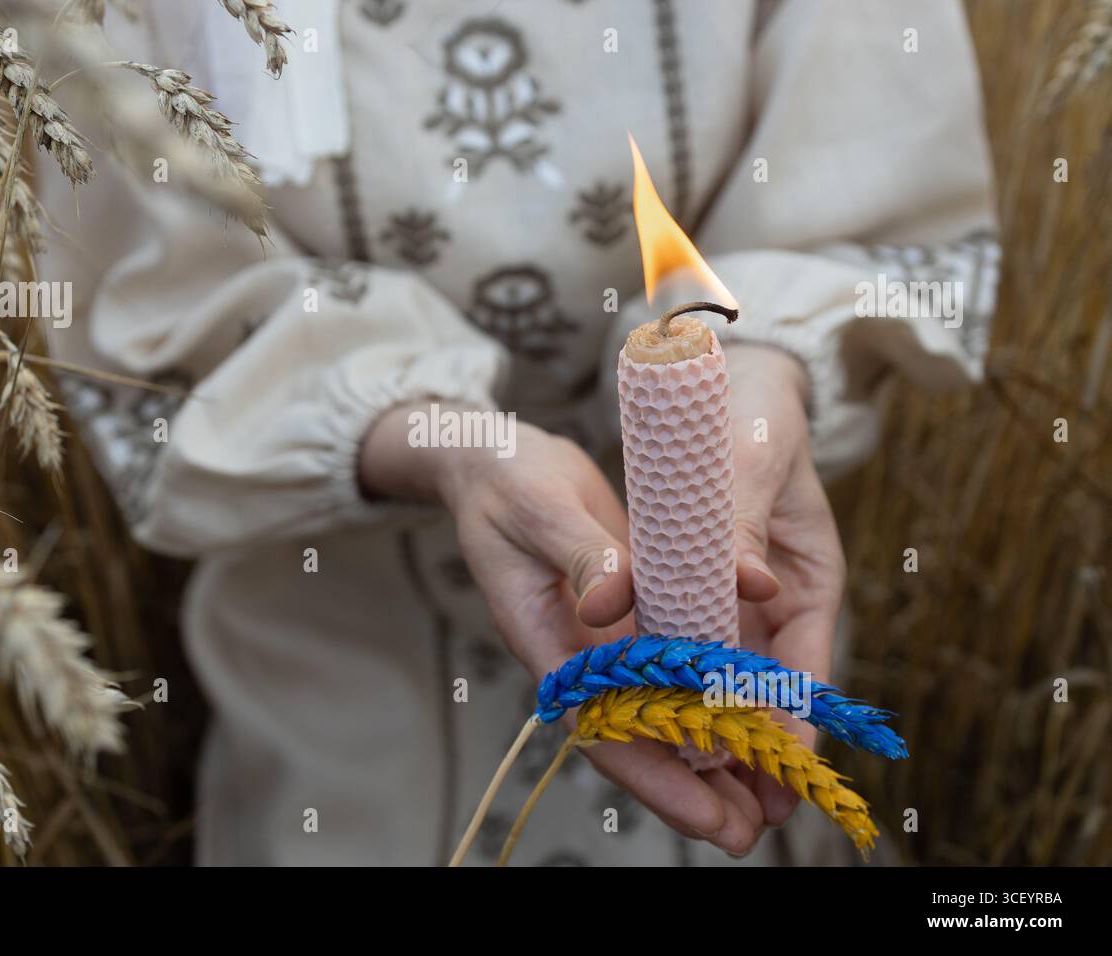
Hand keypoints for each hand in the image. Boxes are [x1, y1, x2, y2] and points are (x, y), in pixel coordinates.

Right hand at [360, 404, 763, 853]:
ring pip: (659, 712)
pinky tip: (755, 719)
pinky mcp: (631, 613)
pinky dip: (710, 697)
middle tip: (748, 831)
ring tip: (764, 798)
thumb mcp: (541, 509)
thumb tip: (612, 606)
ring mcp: (606, 638)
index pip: (601, 723)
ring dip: (708, 755)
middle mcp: (579, 653)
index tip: (704, 807)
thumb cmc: (507, 481)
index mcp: (546, 640)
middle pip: (635, 738)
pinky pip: (673, 668)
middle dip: (689, 789)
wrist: (498, 459)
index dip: (653, 771)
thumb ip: (582, 556)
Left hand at [722, 343, 845, 829]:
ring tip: (706, 801)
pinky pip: (685, 651)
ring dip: (715, 737)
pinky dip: (677, 693)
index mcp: (808, 572)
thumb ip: (737, 521)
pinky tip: (660, 732)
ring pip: (724, 682)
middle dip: (754, 750)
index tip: (775, 766)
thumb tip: (747, 582)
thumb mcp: (746, 456)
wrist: (710, 378)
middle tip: (742, 817)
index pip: (806, 662)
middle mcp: (773, 598)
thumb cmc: (744, 411)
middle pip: (766, 690)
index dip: (790, 719)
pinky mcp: (690, 592)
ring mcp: (732, 600)